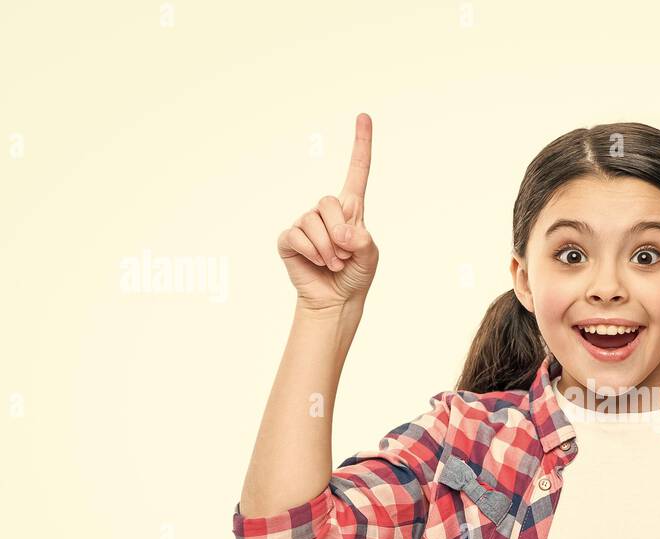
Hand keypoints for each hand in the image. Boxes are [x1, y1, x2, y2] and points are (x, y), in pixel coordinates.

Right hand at [276, 112, 379, 309]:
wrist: (336, 300)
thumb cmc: (355, 275)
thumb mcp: (370, 257)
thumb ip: (363, 241)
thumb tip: (343, 232)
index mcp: (351, 210)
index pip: (357, 172)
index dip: (361, 145)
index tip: (364, 116)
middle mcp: (327, 212)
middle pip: (329, 201)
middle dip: (339, 232)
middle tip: (345, 255)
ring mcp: (306, 223)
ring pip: (313, 221)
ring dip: (327, 249)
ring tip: (333, 263)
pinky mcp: (290, 239)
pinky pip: (297, 236)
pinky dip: (312, 252)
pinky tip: (318, 263)